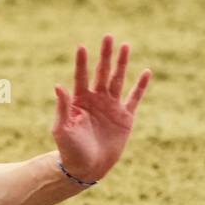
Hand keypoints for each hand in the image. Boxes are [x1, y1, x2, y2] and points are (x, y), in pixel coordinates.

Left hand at [51, 34, 149, 183]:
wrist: (86, 168)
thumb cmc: (69, 150)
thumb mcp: (62, 129)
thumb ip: (62, 107)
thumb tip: (58, 85)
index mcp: (79, 101)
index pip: (81, 76)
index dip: (82, 62)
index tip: (82, 46)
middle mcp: (96, 100)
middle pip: (102, 72)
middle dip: (105, 55)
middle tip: (108, 36)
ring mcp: (111, 107)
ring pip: (118, 80)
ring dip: (122, 63)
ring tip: (125, 45)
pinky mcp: (124, 118)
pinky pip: (134, 98)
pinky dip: (140, 86)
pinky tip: (146, 72)